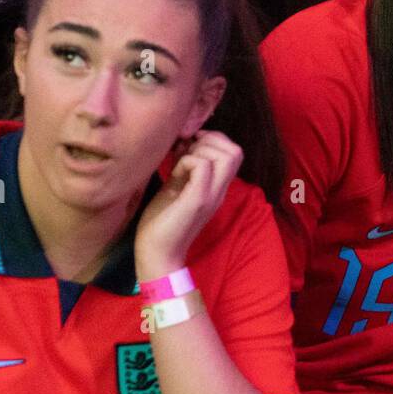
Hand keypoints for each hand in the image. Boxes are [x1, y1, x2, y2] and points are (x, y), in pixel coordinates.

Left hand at [135, 130, 243, 279]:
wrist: (157, 253)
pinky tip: (174, 174)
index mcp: (217, 186)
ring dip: (200, 150)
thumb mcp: (176, 186)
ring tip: (182, 163)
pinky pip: (203, 166)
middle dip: (210, 141)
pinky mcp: (198, 200)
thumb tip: (185, 140)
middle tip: (187, 152)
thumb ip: (185, 165)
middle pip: (236, 150)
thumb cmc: (162, 221)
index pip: (235, 152)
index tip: (190, 146)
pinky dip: (186, 162)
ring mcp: (211, 195)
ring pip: (226, 155)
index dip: (215, 140)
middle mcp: (220, 190)